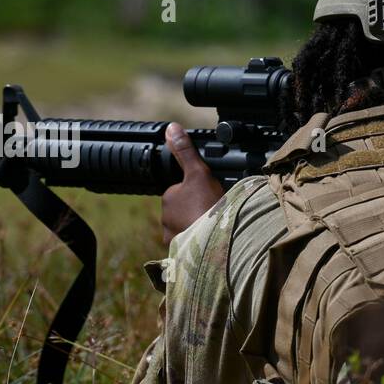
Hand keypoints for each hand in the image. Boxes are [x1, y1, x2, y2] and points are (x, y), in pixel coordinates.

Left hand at [161, 123, 224, 242]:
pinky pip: (192, 244)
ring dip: (198, 226)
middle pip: (183, 210)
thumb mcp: (199, 173)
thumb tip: (171, 128)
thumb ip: (185, 152)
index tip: (209, 194)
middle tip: (214, 209)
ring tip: (214, 225)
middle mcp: (166, 220)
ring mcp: (174, 238)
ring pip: (187, 228)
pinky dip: (200, 242)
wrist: (217, 242)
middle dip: (196, 210)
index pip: (180, 191)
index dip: (196, 191)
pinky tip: (212, 239)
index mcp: (168, 198)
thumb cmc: (207, 207)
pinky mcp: (184, 254)